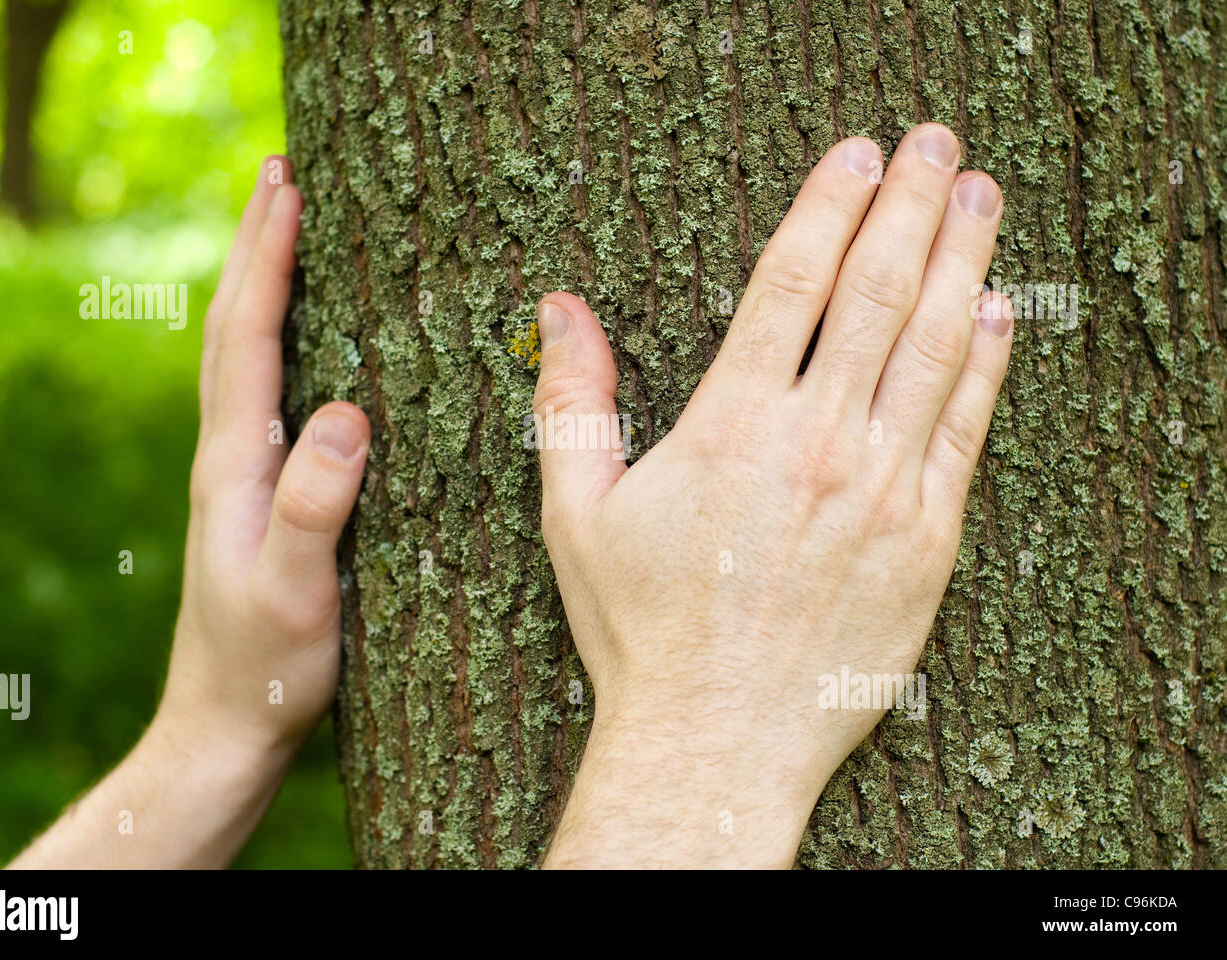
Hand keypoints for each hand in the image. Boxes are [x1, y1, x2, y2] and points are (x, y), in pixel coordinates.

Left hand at [164, 154, 369, 765]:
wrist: (227, 722)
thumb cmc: (269, 663)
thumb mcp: (297, 590)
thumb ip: (315, 504)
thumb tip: (349, 412)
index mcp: (236, 461)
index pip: (248, 335)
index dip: (267, 256)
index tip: (288, 185)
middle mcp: (228, 454)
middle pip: (233, 326)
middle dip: (255, 245)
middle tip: (282, 175)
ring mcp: (239, 473)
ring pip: (242, 354)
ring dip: (259, 282)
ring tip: (287, 231)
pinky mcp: (260, 494)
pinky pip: (265, 390)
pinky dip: (275, 337)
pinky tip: (306, 342)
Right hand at [537, 124, 1012, 867]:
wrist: (718, 740)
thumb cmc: (641, 629)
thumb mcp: (577, 513)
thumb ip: (571, 401)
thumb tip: (558, 308)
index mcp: (732, 427)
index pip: (792, 283)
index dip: (829, 205)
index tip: (856, 154)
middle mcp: (817, 445)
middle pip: (878, 294)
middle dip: (911, 205)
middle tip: (935, 143)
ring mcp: (883, 492)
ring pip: (935, 347)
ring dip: (963, 259)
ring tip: (981, 195)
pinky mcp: (927, 541)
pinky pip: (967, 429)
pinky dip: (986, 362)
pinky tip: (997, 311)